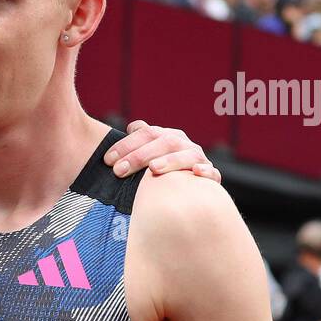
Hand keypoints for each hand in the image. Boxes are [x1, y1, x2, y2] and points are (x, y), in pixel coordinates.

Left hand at [104, 120, 221, 183]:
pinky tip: (196, 173)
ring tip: (153, 169)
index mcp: (165, 136)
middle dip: (140, 155)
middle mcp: (183, 144)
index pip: (146, 133)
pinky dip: (206, 172)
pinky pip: (212, 173)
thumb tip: (130, 127)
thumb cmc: (156, 175)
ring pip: (187, 154)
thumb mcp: (143, 158)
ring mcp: (197, 159)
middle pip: (164, 142)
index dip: (126, 144)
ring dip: (170, 160)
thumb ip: (135, 144)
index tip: (108, 160)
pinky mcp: (211, 176)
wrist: (187, 193)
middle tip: (119, 170)